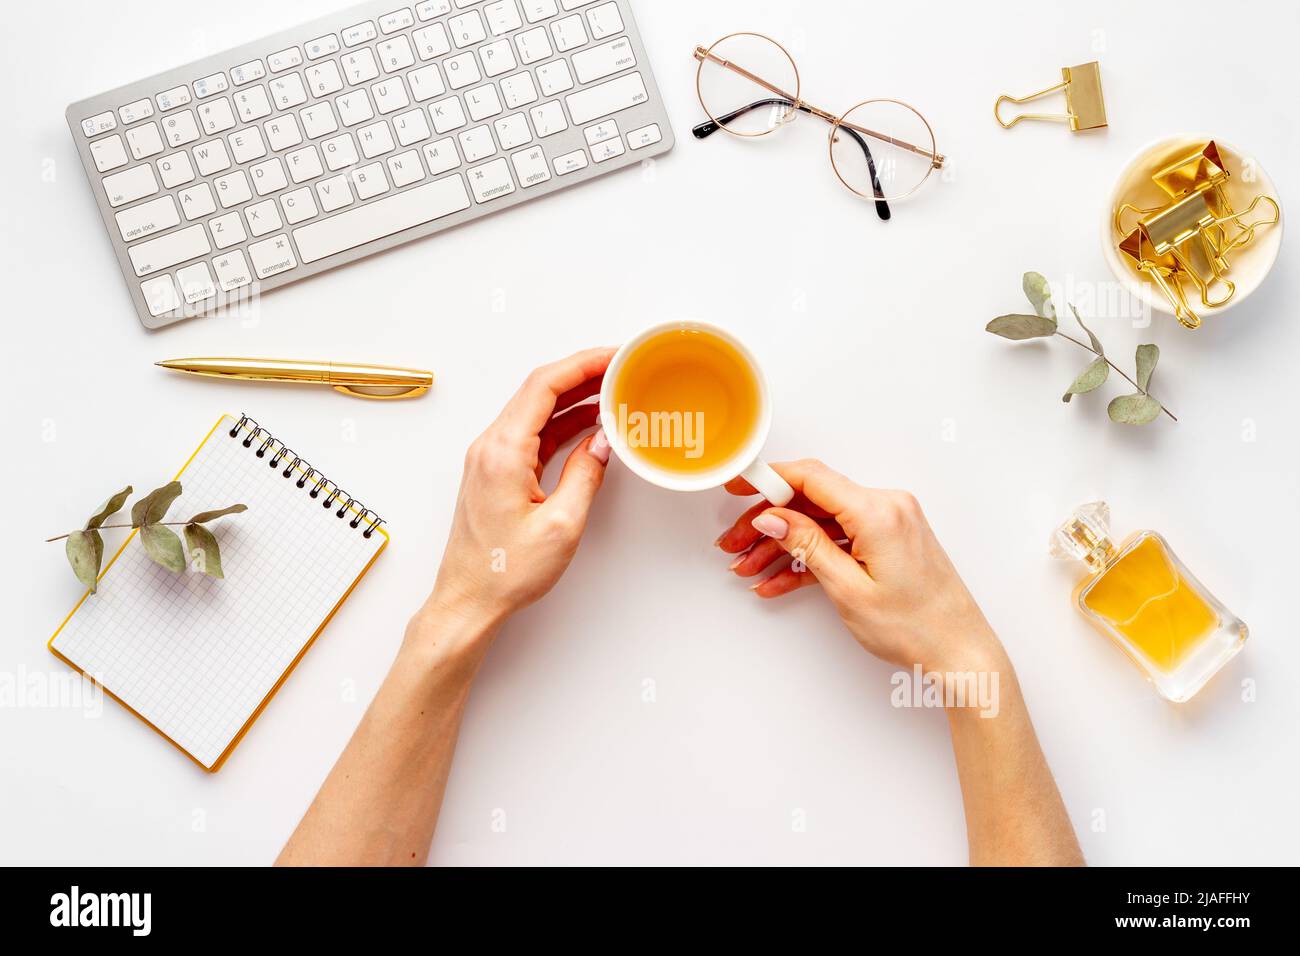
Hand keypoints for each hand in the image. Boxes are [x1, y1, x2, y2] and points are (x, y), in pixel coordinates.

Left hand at [422, 348, 614, 637]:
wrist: (468, 601)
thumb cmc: (505, 572)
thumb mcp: (561, 526)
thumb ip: (586, 475)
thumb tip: (603, 442)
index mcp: (502, 452)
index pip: (544, 386)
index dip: (583, 364)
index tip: (614, 355)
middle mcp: (490, 447)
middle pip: (539, 391)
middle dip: (582, 374)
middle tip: (621, 367)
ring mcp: (490, 458)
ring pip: (536, 411)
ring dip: (574, 398)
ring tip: (613, 391)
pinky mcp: (495, 473)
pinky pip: (532, 434)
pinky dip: (562, 424)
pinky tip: (589, 425)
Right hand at [717, 459, 1003, 673]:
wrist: (960, 651)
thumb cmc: (916, 627)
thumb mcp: (848, 589)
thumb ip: (806, 546)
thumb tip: (772, 517)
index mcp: (877, 512)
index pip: (810, 477)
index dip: (768, 478)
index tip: (738, 485)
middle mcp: (886, 507)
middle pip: (811, 500)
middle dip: (767, 523)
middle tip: (734, 544)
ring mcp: (889, 522)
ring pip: (821, 522)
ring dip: (783, 545)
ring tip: (750, 569)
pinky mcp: (889, 538)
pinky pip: (840, 538)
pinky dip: (810, 556)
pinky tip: (779, 580)